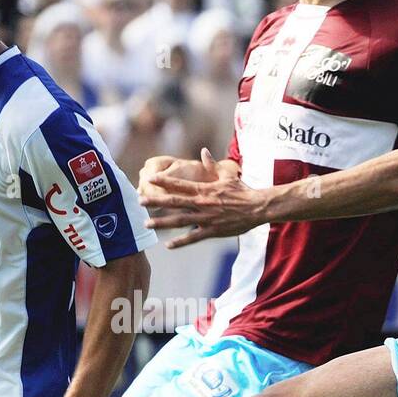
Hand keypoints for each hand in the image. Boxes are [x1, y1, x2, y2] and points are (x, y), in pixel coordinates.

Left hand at [141, 147, 263, 247]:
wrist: (257, 207)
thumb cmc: (243, 191)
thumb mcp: (227, 175)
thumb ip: (212, 165)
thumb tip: (204, 151)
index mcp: (204, 189)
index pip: (179, 184)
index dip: (163, 181)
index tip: (150, 178)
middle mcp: (202, 203)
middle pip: (174, 202)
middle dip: (156, 201)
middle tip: (140, 202)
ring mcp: (206, 218)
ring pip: (179, 221)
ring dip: (162, 222)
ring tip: (147, 224)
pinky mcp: (212, 231)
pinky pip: (193, 237)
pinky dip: (181, 242)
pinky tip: (168, 245)